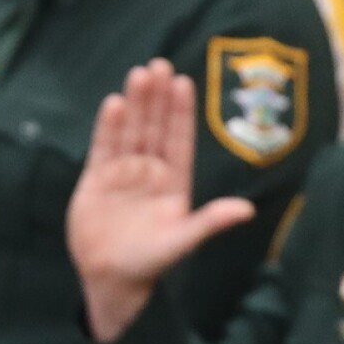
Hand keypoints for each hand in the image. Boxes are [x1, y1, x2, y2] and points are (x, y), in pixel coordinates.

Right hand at [67, 60, 256, 340]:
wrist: (111, 278)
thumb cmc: (151, 262)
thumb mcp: (183, 241)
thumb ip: (210, 221)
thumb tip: (247, 210)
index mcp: (174, 181)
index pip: (179, 139)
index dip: (181, 111)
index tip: (184, 82)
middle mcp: (150, 171)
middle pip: (154, 127)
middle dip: (157, 98)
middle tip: (159, 65)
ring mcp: (122, 172)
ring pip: (131, 131)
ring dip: (136, 104)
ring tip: (139, 75)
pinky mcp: (96, 179)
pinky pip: (103, 147)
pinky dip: (108, 127)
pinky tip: (114, 104)